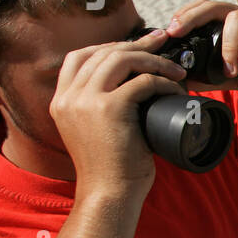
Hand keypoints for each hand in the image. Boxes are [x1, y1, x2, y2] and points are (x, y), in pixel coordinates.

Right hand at [50, 30, 188, 195]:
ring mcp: (86, 101)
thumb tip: (132, 84)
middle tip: (164, 43)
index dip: (109, 45)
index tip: (136, 45)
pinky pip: (142, 81)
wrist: (109, 194)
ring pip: (122, 59)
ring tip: (176, 69)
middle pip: (104, 52)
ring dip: (154, 59)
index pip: (79, 56)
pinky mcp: (109, 108)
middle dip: (138, 44)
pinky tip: (175, 88)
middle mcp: (69, 97)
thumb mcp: (93, 131)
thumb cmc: (111, 168)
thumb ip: (99, 108)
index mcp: (61, 101)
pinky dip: (163, 81)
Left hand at [165, 0, 237, 96]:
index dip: (185, 15)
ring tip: (230, 67)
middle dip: (193, 17)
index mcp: (231, 23)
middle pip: (215, 5)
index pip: (204, 9)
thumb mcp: (235, 77)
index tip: (169, 31)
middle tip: (178, 32)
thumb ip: (211, 77)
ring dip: (229, 42)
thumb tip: (181, 82)